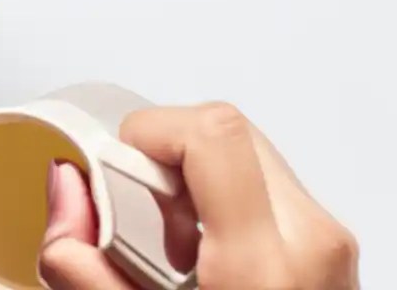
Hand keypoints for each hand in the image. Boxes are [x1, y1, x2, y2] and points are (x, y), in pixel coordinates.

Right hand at [40, 103, 359, 289]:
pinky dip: (219, 203)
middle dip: (165, 159)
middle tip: (141, 222)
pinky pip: (264, 184)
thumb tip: (66, 184)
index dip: (149, 133)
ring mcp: (330, 243)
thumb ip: (81, 262)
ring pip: (245, 152)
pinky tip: (202, 259)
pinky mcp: (330, 247)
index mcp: (263, 266)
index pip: (213, 132)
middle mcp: (312, 241)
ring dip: (191, 183)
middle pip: (226, 130)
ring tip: (172, 251)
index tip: (118, 176)